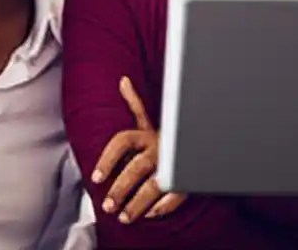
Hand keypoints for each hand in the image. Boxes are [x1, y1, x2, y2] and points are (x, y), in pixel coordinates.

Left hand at [90, 76, 185, 223]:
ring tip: (123, 216)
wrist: (201, 141)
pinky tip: (150, 214)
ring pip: (153, 186)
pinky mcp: (186, 179)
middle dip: (120, 188)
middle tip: (107, 205)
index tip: (95, 177)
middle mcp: (159, 148)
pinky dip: (163, 207)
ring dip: (137, 203)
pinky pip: (175, 195)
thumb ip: (134, 104)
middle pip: (136, 168)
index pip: (122, 141)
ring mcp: (173, 164)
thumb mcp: (149, 121)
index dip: (108, 158)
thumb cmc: (166, 137)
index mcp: (147, 134)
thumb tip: (123, 81)